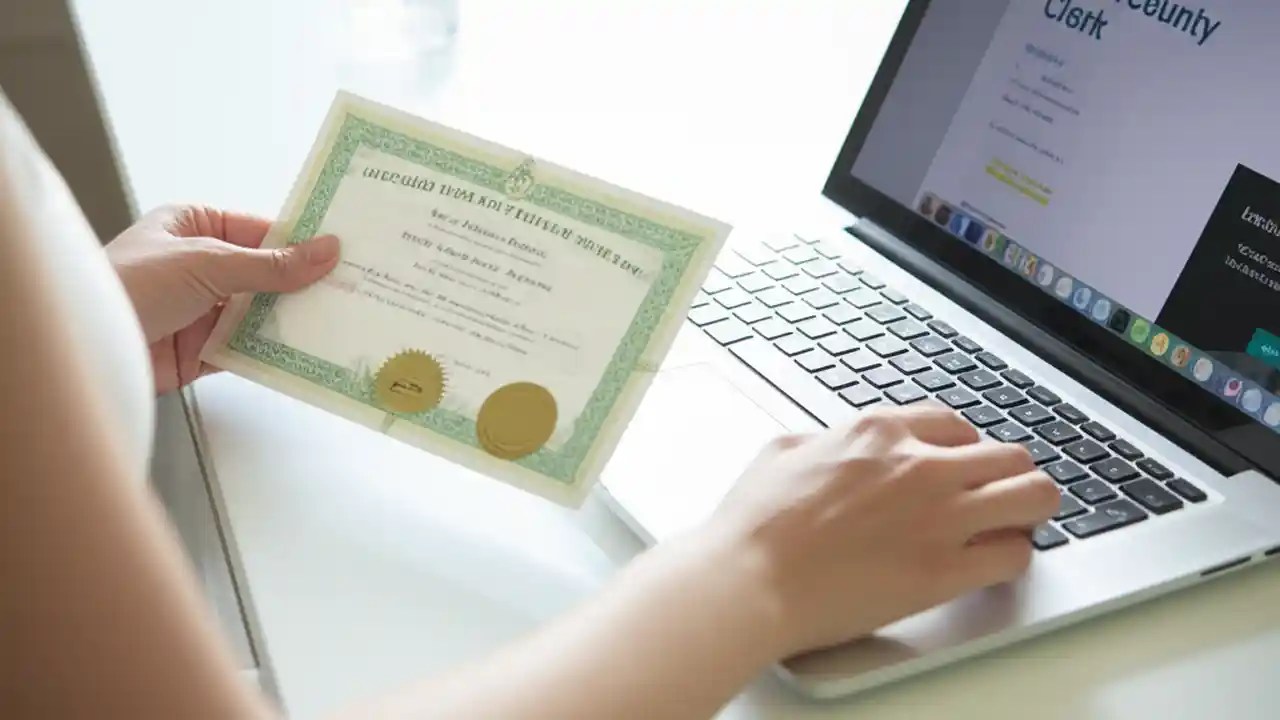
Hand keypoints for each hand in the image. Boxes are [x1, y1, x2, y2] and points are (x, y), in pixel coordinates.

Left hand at [106, 205, 338, 393]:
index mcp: (193, 226)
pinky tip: (307, 352)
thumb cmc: (130, 284)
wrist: (87, 345)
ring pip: (259, 313)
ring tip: (340, 320)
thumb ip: (271, 264)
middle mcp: (198, 266)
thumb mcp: (207, 263)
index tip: (342, 250)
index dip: (299, 241)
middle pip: (264, 274)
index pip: (259, 230)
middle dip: (301, 284)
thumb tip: (327, 250)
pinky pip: (247, 349)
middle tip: (352, 288)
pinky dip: (273, 352)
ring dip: (291, 319)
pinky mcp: (201, 351)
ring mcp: (200, 310)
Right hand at [708, 403, 1057, 656]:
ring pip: (1034, 495)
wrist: (750, 579)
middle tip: (995, 500)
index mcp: (879, 432)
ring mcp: (939, 517)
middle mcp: (920, 465)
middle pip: (1008, 456)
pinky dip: (1011, 559)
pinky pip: (1015, 555)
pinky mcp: (945, 571)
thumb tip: (830, 447)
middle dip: (1005, 477)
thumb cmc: (754, 524)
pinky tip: (991, 566)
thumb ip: (823, 443)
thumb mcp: (783, 452)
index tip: (960, 468)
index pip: (956, 426)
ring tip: (1011, 529)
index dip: (964, 450)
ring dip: (1028, 511)